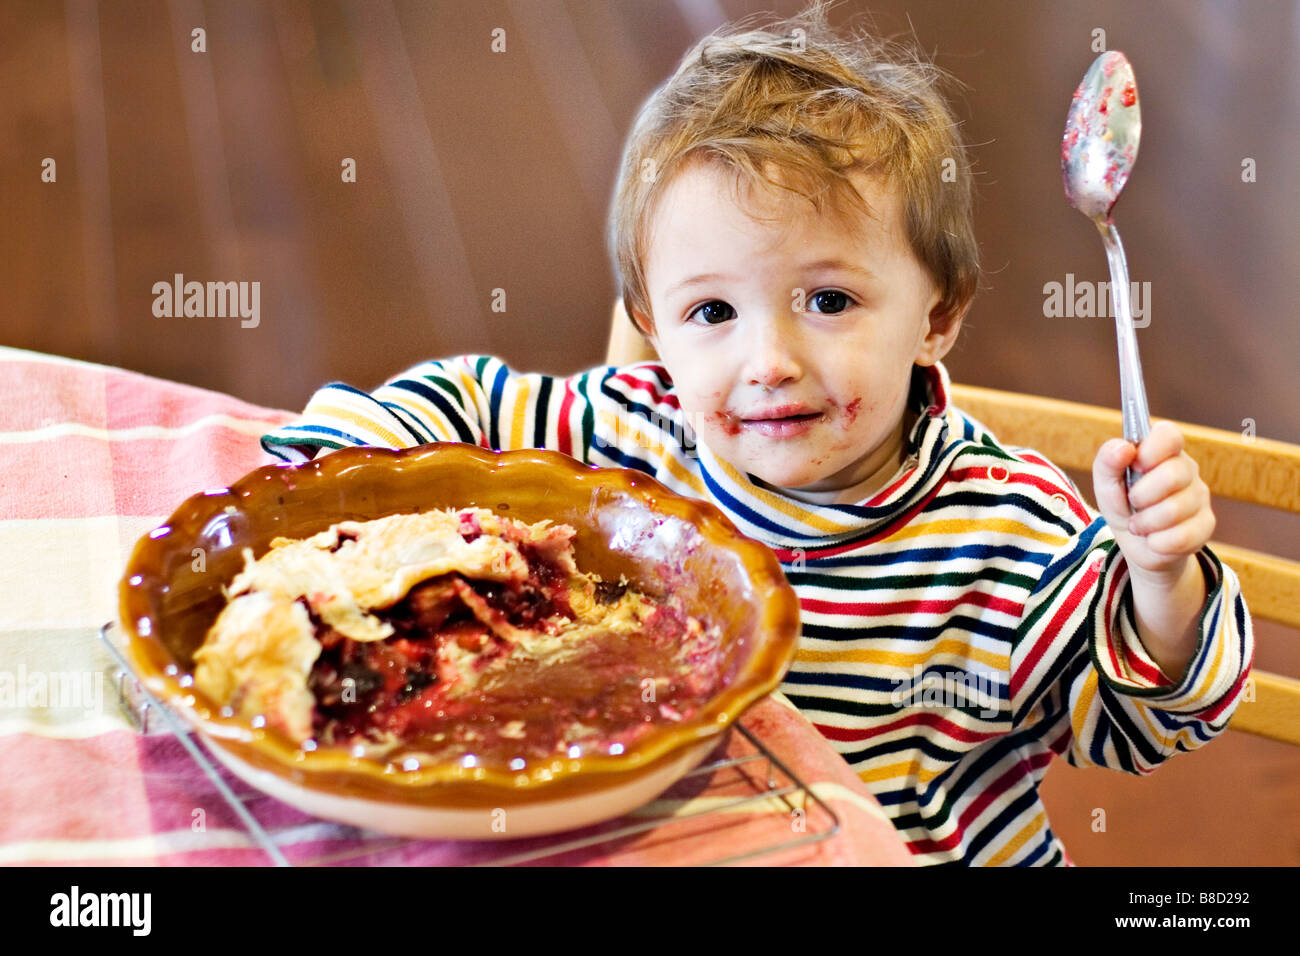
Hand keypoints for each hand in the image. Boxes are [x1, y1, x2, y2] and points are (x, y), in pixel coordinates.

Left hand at [1092, 421, 1215, 583]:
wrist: (1136, 544)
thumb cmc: (1123, 505)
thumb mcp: (1106, 484)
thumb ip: (1108, 461)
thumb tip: (1123, 447)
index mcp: (1163, 452)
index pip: (1169, 434)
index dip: (1151, 450)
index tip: (1136, 465)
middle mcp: (1187, 470)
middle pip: (1173, 475)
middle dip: (1142, 495)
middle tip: (1133, 502)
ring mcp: (1200, 497)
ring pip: (1175, 510)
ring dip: (1146, 523)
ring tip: (1138, 524)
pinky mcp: (1206, 525)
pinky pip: (1183, 536)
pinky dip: (1158, 542)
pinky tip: (1154, 538)